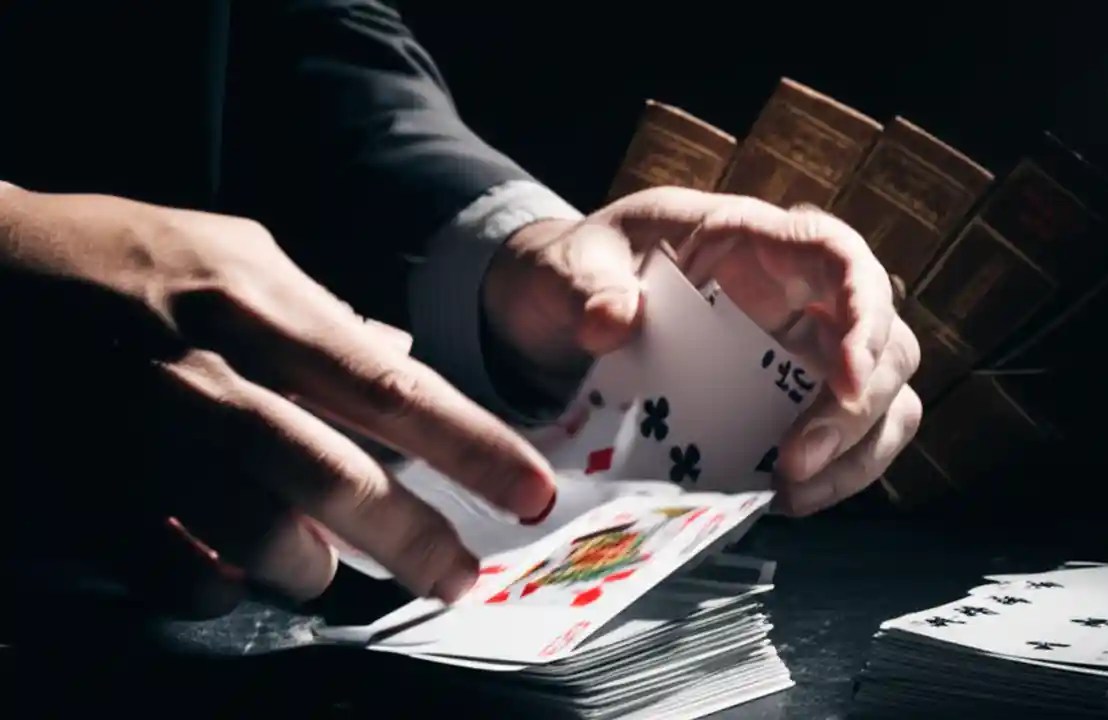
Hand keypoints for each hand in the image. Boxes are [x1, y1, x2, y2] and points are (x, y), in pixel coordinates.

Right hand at [0, 187, 555, 616]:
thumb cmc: (120, 256)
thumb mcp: (233, 253)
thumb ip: (322, 313)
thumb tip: (401, 361)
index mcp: (258, 306)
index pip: (393, 390)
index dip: (473, 448)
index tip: (530, 490)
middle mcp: (209, 374)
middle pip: (341, 479)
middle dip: (417, 540)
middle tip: (460, 575)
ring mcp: (143, 439)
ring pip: (262, 540)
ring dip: (312, 568)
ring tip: (326, 567)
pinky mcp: (86, 490)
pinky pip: (178, 570)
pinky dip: (222, 584)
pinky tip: (234, 571)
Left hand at [482, 186, 920, 515]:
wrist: (550, 322)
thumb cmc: (572, 275)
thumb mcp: (564, 268)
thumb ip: (585, 287)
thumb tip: (613, 322)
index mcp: (750, 242)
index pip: (841, 257)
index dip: (865, 313)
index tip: (849, 378)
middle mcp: (793, 298)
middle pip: (885, 340)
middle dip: (859, 407)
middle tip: (796, 461)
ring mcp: (795, 356)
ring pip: (882, 398)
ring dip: (857, 450)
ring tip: (792, 489)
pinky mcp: (783, 408)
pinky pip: (845, 442)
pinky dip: (832, 475)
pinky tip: (783, 497)